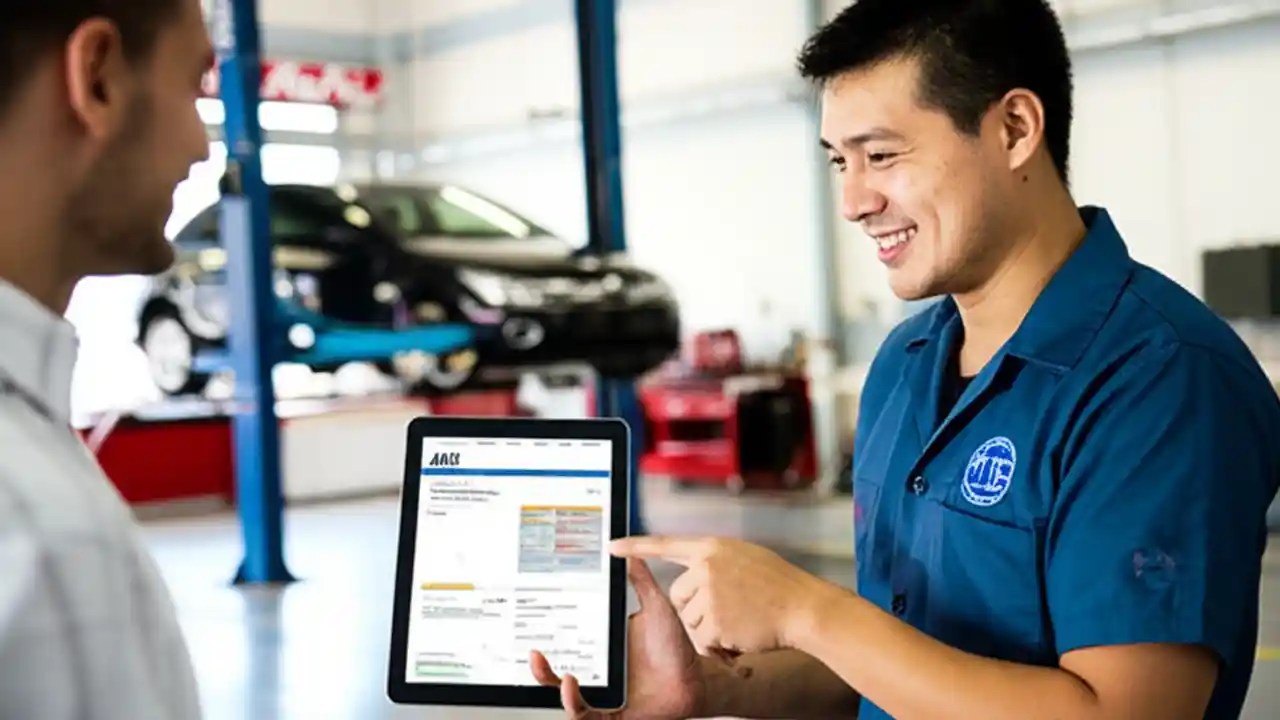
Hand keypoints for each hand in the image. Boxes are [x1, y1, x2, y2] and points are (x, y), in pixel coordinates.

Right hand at [531, 558, 704, 718]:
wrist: (698, 679)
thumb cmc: (677, 648)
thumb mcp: (656, 607)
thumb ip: (640, 581)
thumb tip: (626, 554)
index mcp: (604, 646)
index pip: (567, 642)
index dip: (548, 635)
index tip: (536, 620)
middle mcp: (599, 671)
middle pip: (557, 671)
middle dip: (538, 666)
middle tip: (531, 651)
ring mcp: (604, 694)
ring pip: (565, 694)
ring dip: (548, 681)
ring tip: (541, 664)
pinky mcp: (612, 714)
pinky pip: (586, 715)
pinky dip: (573, 703)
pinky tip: (570, 685)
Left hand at [610, 536, 837, 656]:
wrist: (803, 608)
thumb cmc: (779, 585)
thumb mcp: (744, 557)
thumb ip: (715, 560)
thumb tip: (693, 566)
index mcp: (712, 548)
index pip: (665, 545)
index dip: (636, 546)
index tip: (612, 546)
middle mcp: (706, 567)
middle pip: (678, 596)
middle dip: (695, 609)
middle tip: (728, 610)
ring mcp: (710, 593)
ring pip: (690, 621)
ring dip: (710, 628)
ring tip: (741, 620)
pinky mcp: (715, 620)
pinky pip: (704, 640)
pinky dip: (720, 644)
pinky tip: (742, 633)